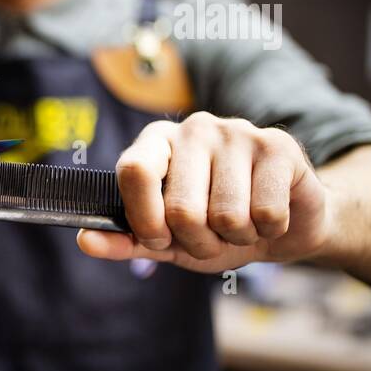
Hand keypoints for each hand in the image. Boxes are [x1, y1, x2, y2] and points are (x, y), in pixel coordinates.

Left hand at [77, 112, 329, 272]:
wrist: (284, 224)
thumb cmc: (215, 229)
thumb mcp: (165, 240)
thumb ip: (125, 239)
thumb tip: (85, 241)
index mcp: (156, 141)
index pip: (134, 171)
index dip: (144, 219)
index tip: (158, 239)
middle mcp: (194, 127)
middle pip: (181, 208)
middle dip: (197, 242)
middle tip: (210, 238)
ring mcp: (238, 131)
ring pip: (226, 216)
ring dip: (234, 239)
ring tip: (240, 226)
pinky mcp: (278, 147)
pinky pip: (265, 213)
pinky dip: (267, 231)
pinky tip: (268, 217)